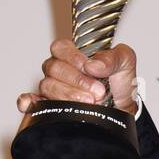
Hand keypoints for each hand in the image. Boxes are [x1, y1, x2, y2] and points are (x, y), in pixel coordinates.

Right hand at [16, 39, 138, 115]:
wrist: (123, 111)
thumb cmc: (120, 84)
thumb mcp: (125, 62)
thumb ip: (113, 57)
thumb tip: (94, 65)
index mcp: (74, 55)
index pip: (60, 48)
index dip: (73, 58)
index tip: (90, 69)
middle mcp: (60, 70)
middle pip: (53, 68)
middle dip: (77, 81)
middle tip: (98, 91)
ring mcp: (54, 88)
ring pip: (48, 86)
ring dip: (69, 95)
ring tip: (90, 102)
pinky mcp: (52, 106)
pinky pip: (34, 102)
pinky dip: (36, 103)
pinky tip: (43, 105)